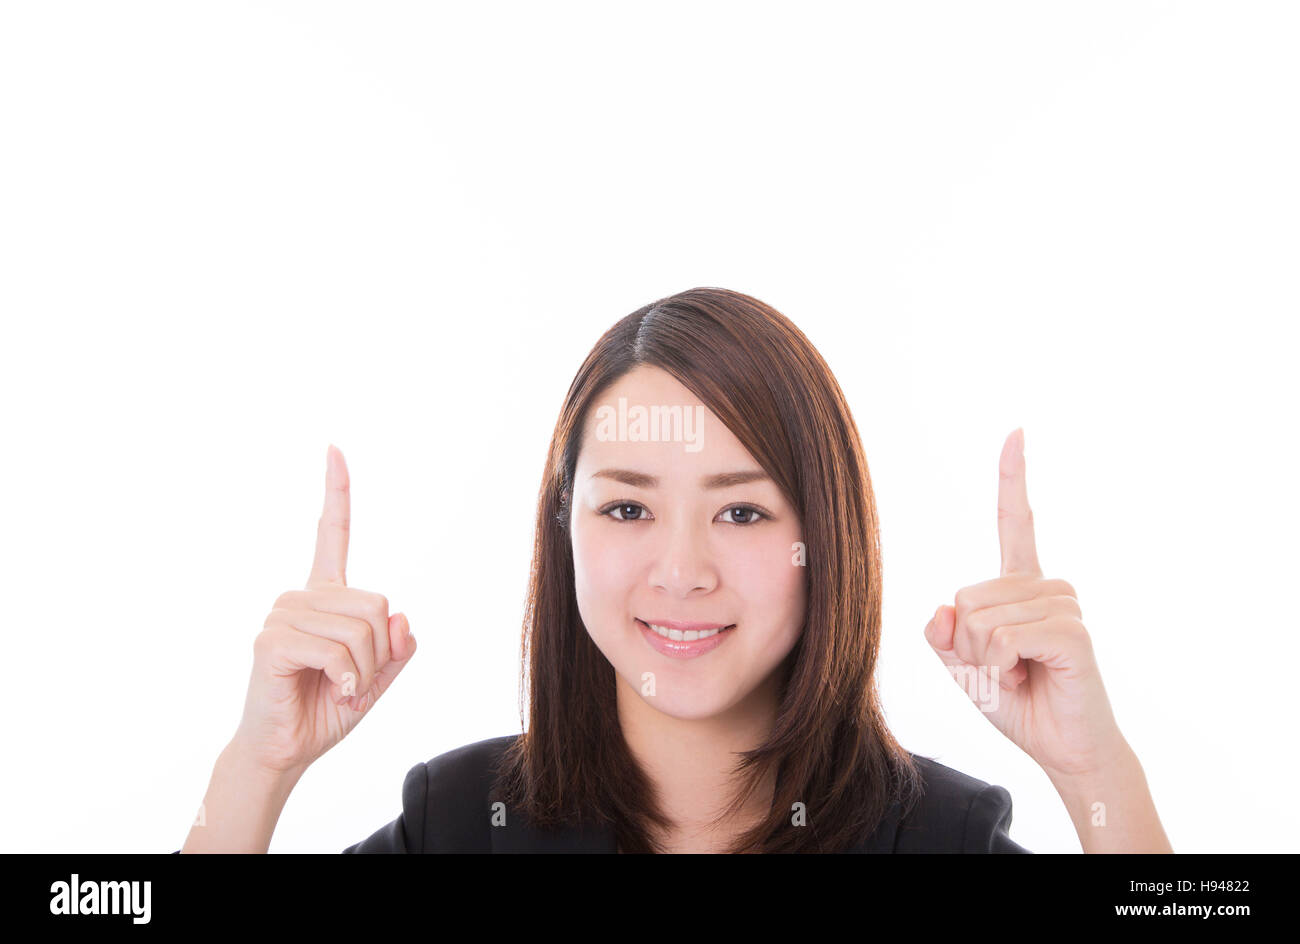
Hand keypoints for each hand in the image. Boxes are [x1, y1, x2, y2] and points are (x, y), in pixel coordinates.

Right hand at [232, 444, 417, 776]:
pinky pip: (338, 649)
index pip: (333, 534)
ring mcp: (282, 614)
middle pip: (376, 604)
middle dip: (379, 652)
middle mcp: (301, 596)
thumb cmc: (326, 709)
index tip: (333, 448)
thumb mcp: (378, 677)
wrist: (286, 750)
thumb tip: (402, 615)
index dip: (336, 492)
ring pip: (362, 629)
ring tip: (338, 688)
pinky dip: (349, 678)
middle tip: (353, 680)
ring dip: (363, 670)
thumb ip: (398, 647)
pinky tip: (333, 692)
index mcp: (325, 596)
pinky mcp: (272, 639)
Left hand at [923, 428, 1127, 780]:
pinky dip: (998, 669)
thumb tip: (940, 608)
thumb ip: (943, 635)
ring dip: (982, 661)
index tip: (1017, 431)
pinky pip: (1002, 639)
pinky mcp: (1071, 631)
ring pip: (978, 619)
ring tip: (1017, 677)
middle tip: (1001, 672)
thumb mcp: (964, 668)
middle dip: (966, 646)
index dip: (1013, 477)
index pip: (1015, 521)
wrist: (1065, 750)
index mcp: (1020, 586)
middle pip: (964, 597)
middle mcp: (1045, 586)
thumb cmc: (1020, 704)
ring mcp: (1062, 604)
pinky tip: (1027, 679)